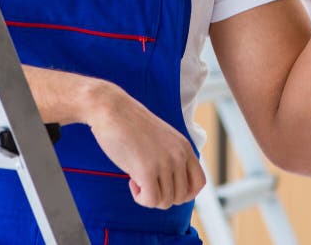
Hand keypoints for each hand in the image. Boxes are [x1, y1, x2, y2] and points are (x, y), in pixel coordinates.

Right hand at [85, 82, 204, 208]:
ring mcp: (164, 162)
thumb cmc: (130, 124)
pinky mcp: (147, 170)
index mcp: (184, 146)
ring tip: (137, 177)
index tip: (167, 188)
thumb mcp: (162, 138)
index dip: (185, 193)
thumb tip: (172, 186)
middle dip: (162, 195)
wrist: (111, 109)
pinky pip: (151, 200)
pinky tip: (131, 181)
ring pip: (165, 201)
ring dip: (149, 196)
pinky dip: (140, 198)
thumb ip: (172, 157)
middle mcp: (178, 155)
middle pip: (180, 197)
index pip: (199, 183)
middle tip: (146, 180)